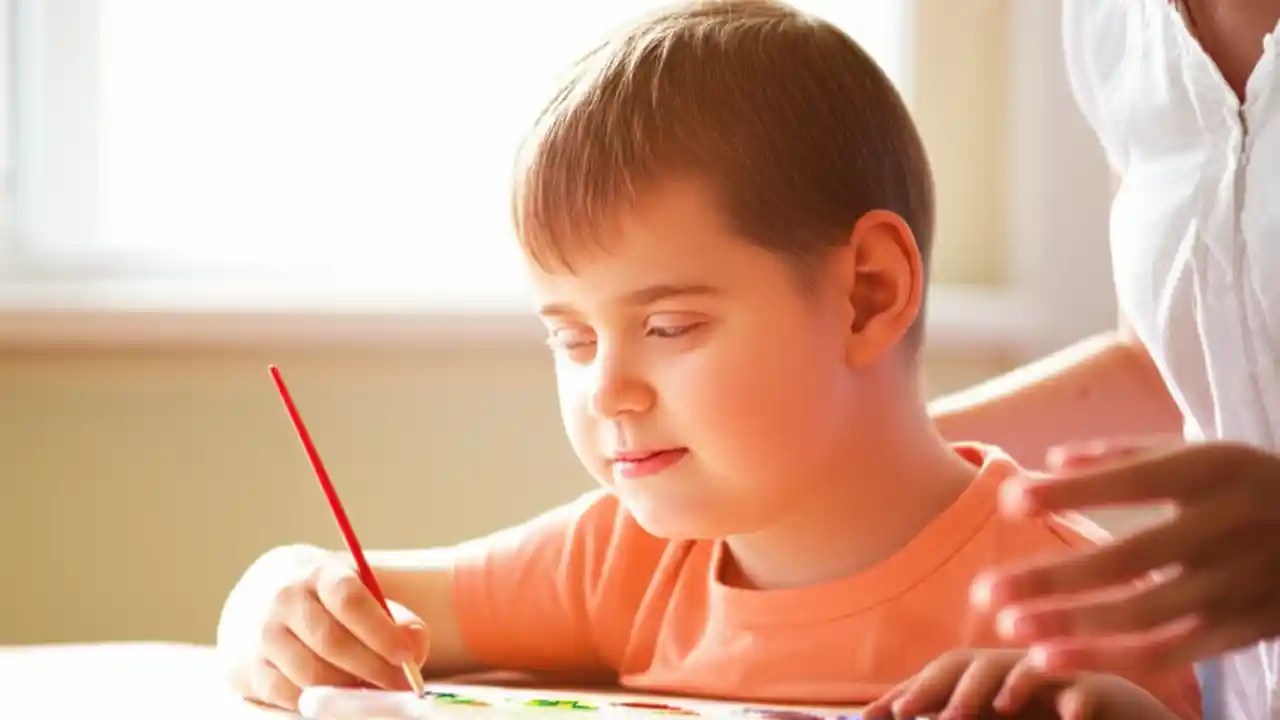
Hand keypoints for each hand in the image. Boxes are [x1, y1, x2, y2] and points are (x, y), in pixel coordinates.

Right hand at [216, 545, 430, 709]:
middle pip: (332, 643)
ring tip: (373, 690)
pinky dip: (321, 702)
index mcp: (318, 573)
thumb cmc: (323, 598)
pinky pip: (291, 696)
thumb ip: (393, 616)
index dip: (382, 632)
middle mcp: (284, 601)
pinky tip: (340, 696)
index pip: (350, 600)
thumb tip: (415, 646)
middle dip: (373, 669)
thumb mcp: (358, 591)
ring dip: (349, 689)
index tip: (407, 655)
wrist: (257, 597)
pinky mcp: (249, 669)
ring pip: (312, 675)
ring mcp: (263, 636)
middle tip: (402, 685)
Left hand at [861, 649, 1176, 719]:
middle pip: (973, 663)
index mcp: (996, 686)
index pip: (944, 677)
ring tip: (970, 713)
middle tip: (909, 714)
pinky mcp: (1108, 690)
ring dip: (997, 686)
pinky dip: (1076, 697)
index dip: (909, 693)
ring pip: (1023, 666)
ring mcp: (1063, 677)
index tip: (870, 717)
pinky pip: (1087, 686)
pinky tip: (1068, 715)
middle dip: (937, 686)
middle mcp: (1022, 674)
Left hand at [973, 442, 1279, 673]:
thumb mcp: (1202, 455)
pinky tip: (1051, 660)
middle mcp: (1229, 528)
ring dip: (1073, 626)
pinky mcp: (1246, 627)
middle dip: (1052, 578)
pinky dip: (1109, 659)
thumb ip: (1125, 455)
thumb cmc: (1249, 486)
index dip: (1071, 493)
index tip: (1009, 500)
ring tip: (1010, 630)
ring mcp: (1239, 583)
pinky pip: (1171, 651)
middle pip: (1129, 560)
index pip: (1133, 483)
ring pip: (1145, 614)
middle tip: (985, 591)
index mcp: (1214, 473)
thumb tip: (1051, 459)